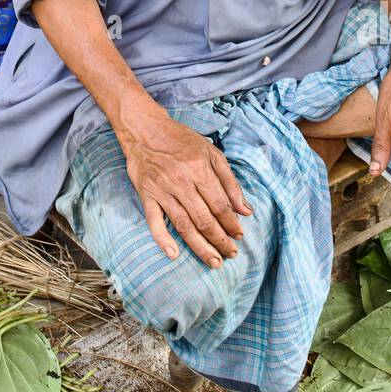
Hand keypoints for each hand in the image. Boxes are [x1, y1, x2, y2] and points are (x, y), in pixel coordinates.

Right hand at [120, 113, 251, 267]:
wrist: (145, 129)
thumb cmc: (181, 140)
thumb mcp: (211, 152)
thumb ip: (229, 182)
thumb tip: (245, 210)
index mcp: (199, 168)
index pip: (220, 204)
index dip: (231, 223)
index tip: (239, 235)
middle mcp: (181, 180)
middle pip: (204, 219)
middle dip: (220, 240)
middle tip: (231, 254)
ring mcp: (162, 189)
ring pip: (184, 225)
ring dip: (200, 247)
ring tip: (213, 261)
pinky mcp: (146, 195)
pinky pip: (154, 221)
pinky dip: (162, 239)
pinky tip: (173, 254)